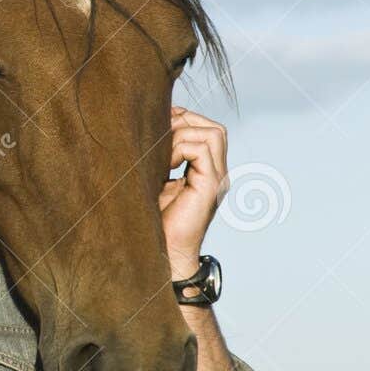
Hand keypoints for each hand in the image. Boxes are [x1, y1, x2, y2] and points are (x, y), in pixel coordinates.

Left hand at [159, 106, 227, 277]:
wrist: (163, 250)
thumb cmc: (155, 218)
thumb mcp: (158, 179)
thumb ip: (163, 157)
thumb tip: (151, 128)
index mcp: (206, 171)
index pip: (208, 131)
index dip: (186, 120)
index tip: (159, 124)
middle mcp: (218, 173)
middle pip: (215, 128)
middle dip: (187, 121)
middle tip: (161, 133)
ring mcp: (218, 179)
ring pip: (213, 134)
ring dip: (183, 134)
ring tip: (164, 154)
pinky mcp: (211, 186)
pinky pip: (202, 149)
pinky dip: (180, 148)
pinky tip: (166, 165)